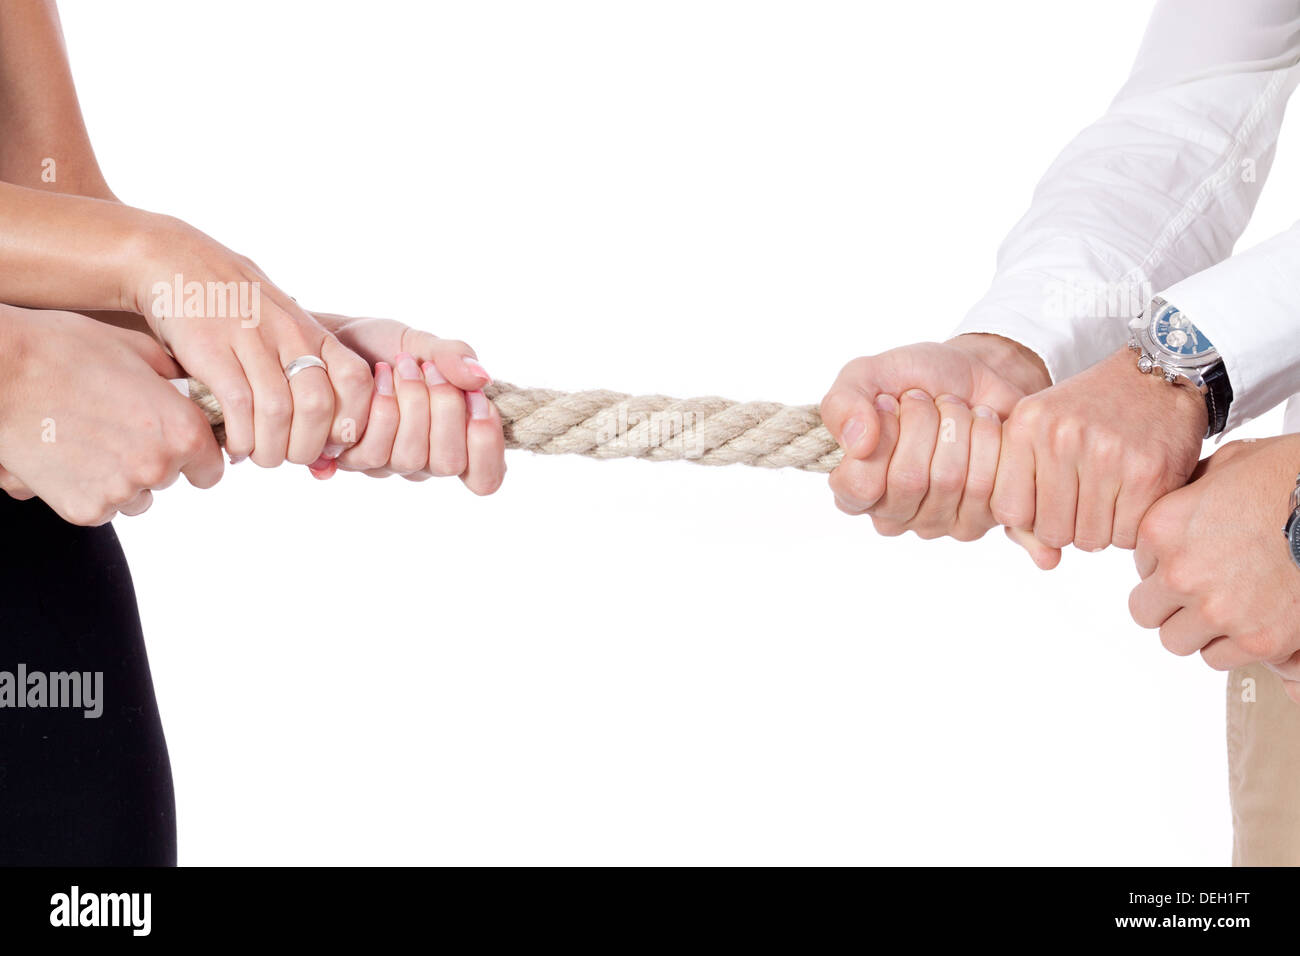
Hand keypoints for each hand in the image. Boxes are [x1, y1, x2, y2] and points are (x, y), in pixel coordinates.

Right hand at [0, 305, 222, 524]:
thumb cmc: (63, 351)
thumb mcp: (135, 350)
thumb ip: (174, 377)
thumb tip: (193, 385)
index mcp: (182, 430)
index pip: (211, 469)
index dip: (197, 457)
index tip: (180, 448)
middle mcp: (158, 467)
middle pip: (170, 479)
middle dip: (153, 459)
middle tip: (117, 428)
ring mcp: (120, 492)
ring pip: (136, 496)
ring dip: (122, 478)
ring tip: (89, 440)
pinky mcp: (84, 509)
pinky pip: (101, 507)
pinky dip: (88, 489)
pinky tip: (68, 456)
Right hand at [129, 219, 374, 468]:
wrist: (178, 263)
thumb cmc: (237, 309)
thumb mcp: (284, 328)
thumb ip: (306, 371)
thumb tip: (326, 439)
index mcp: (314, 333)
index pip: (356, 381)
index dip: (350, 421)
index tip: (331, 441)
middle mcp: (290, 335)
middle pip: (318, 406)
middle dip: (306, 446)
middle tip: (289, 456)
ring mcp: (252, 340)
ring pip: (278, 412)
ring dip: (271, 448)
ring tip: (260, 455)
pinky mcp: (212, 350)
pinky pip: (239, 405)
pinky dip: (240, 437)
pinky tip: (234, 444)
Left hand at [308, 316, 505, 494]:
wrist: (332, 338)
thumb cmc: (384, 346)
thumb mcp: (424, 344)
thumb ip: (454, 357)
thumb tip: (483, 379)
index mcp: (456, 440)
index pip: (485, 478)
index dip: (487, 446)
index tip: (478, 400)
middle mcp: (425, 460)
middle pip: (450, 464)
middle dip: (445, 411)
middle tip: (431, 370)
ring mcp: (389, 463)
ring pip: (411, 458)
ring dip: (411, 404)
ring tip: (401, 366)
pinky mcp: (353, 458)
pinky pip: (374, 451)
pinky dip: (382, 406)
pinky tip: (377, 377)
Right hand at [820, 334, 1048, 541]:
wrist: (978, 375)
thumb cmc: (916, 379)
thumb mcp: (866, 375)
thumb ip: (842, 404)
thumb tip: (858, 445)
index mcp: (853, 488)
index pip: (860, 485)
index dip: (881, 435)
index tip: (888, 402)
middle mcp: (893, 514)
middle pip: (909, 480)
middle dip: (924, 421)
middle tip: (927, 400)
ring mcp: (940, 521)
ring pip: (951, 479)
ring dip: (960, 424)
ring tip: (957, 410)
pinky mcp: (985, 517)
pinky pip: (992, 483)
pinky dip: (994, 437)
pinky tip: (986, 425)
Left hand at [990, 347, 1205, 552]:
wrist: (1158, 374)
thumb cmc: (1093, 410)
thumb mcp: (1043, 428)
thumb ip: (1025, 487)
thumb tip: (1043, 560)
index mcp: (1026, 426)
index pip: (1010, 511)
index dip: (1031, 517)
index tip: (1048, 502)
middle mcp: (1061, 438)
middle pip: (1052, 531)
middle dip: (1068, 527)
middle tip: (1085, 502)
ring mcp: (1106, 455)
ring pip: (1089, 539)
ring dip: (1101, 530)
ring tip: (1110, 497)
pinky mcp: (1148, 472)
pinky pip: (1127, 536)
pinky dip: (1130, 528)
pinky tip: (1134, 498)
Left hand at [1129, 436, 1299, 702]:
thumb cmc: (1293, 479)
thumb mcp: (1228, 465)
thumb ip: (1191, 491)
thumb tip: (1183, 505)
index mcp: (1164, 529)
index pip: (1140, 567)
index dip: (1167, 564)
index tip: (1194, 559)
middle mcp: (1182, 573)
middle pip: (1146, 612)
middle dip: (1170, 603)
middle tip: (1203, 591)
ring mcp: (1218, 611)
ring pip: (1178, 641)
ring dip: (1199, 628)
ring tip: (1232, 604)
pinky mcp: (1258, 641)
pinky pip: (1219, 659)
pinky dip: (1234, 645)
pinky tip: (1254, 618)